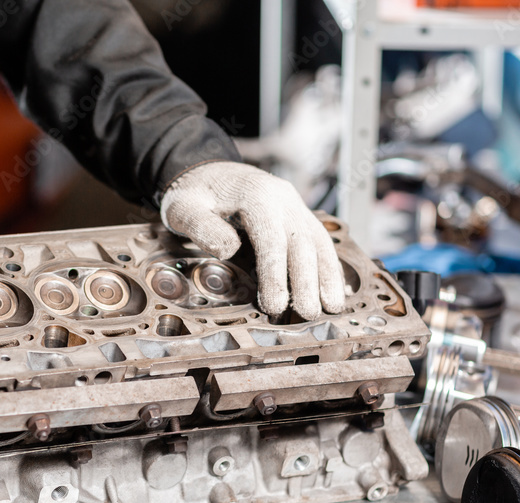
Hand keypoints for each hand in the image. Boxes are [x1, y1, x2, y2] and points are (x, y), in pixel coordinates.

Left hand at [160, 161, 345, 318]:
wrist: (208, 170)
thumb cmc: (193, 193)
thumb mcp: (185, 207)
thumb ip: (203, 227)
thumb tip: (228, 250)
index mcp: (255, 194)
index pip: (271, 239)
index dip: (275, 275)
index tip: (275, 306)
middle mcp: (282, 198)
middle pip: (302, 242)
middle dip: (308, 281)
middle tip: (309, 315)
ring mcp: (294, 205)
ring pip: (319, 240)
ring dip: (328, 275)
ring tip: (334, 307)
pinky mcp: (298, 214)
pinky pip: (319, 239)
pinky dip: (328, 264)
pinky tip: (334, 288)